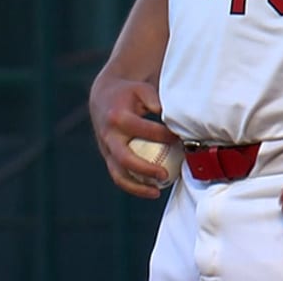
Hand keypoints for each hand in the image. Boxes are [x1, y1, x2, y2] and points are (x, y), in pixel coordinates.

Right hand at [89, 72, 178, 198]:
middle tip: (165, 174)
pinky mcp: (108, 157)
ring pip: (118, 174)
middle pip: (125, 158)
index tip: (180, 140)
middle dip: (145, 169)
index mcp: (118, 117)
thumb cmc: (129, 93)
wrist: (102, 96)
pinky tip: (152, 191)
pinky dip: (134, 186)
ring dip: (137, 186)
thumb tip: (173, 117)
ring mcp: (106, 149)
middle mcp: (109, 136)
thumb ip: (155, 100)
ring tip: (157, 192)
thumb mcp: (141, 90)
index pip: (143, 130)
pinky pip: (119, 176)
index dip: (163, 136)